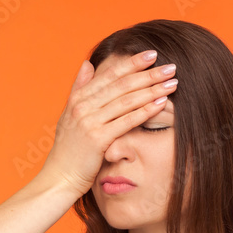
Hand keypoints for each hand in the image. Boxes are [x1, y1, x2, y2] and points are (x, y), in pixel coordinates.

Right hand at [38, 50, 176, 197]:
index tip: (152, 54)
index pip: (109, 75)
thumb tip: (88, 63)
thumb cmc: (69, 150)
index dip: (132, 63)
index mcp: (78, 98)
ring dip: (151, 90)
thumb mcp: (70, 115)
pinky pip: (126, 121)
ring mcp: (89, 122)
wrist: (59, 178)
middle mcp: (83, 107)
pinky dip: (145, 111)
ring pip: (126, 101)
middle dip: (148, 74)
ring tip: (172, 82)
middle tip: (170, 66)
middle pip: (121, 85)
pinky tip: (162, 103)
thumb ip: (79, 88)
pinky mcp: (97, 139)